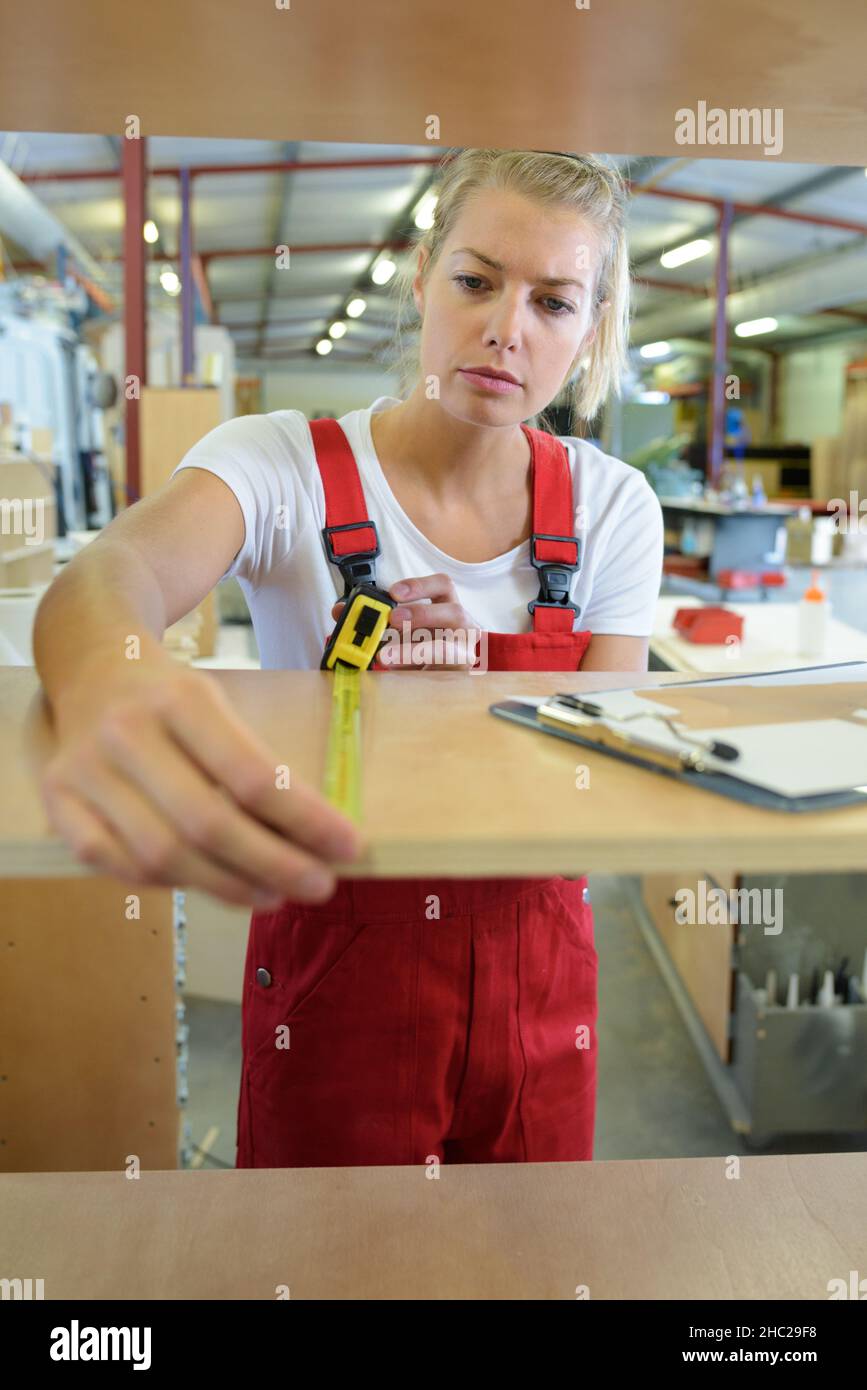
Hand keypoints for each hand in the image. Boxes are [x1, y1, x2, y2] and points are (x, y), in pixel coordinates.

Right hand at [40, 656, 362, 907]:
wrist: (91, 664)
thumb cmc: (169, 695)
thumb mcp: (218, 704)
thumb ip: (255, 763)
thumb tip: (316, 837)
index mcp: (180, 699)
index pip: (251, 775)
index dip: (305, 820)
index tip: (348, 847)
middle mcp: (126, 733)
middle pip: (208, 823)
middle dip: (274, 865)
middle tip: (318, 885)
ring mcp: (85, 770)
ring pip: (163, 855)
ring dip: (228, 887)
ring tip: (273, 895)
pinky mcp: (58, 802)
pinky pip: (119, 866)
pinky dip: (171, 885)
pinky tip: (210, 886)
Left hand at [331, 574, 482, 670]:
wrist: (436, 679)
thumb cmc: (419, 645)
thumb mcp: (397, 628)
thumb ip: (373, 617)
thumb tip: (341, 611)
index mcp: (446, 605)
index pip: (443, 585)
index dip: (420, 586)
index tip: (394, 592)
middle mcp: (462, 625)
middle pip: (454, 612)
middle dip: (421, 615)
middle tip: (392, 619)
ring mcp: (464, 653)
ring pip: (448, 648)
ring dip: (415, 650)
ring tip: (385, 656)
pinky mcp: (458, 677)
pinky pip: (438, 676)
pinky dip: (415, 674)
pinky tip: (396, 673)